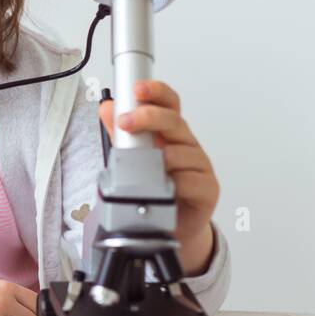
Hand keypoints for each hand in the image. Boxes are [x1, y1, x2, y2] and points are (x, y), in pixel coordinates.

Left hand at [99, 79, 218, 274]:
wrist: (169, 226)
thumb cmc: (154, 189)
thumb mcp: (132, 160)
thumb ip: (120, 135)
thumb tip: (107, 108)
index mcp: (169, 134)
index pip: (168, 104)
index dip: (155, 92)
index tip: (138, 89)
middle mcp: (186, 145)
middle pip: (174, 121)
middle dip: (149, 117)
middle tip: (127, 123)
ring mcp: (199, 166)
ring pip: (184, 151)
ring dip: (161, 156)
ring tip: (145, 165)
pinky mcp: (207, 189)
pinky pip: (193, 180)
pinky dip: (177, 182)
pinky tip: (166, 186)